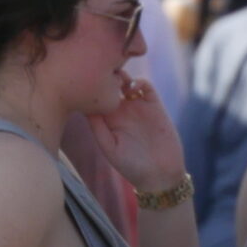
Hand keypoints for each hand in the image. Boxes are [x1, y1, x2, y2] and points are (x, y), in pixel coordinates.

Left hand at [84, 74, 187, 194]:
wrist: (160, 174)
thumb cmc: (131, 166)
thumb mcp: (110, 148)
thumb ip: (98, 128)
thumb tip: (86, 106)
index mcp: (107, 120)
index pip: (95, 96)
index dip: (90, 86)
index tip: (85, 81)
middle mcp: (121, 110)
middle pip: (109, 84)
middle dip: (104, 74)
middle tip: (102, 72)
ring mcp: (137, 106)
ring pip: (126, 81)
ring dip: (121, 75)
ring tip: (117, 79)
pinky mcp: (154, 105)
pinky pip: (145, 86)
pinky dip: (139, 82)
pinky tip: (133, 88)